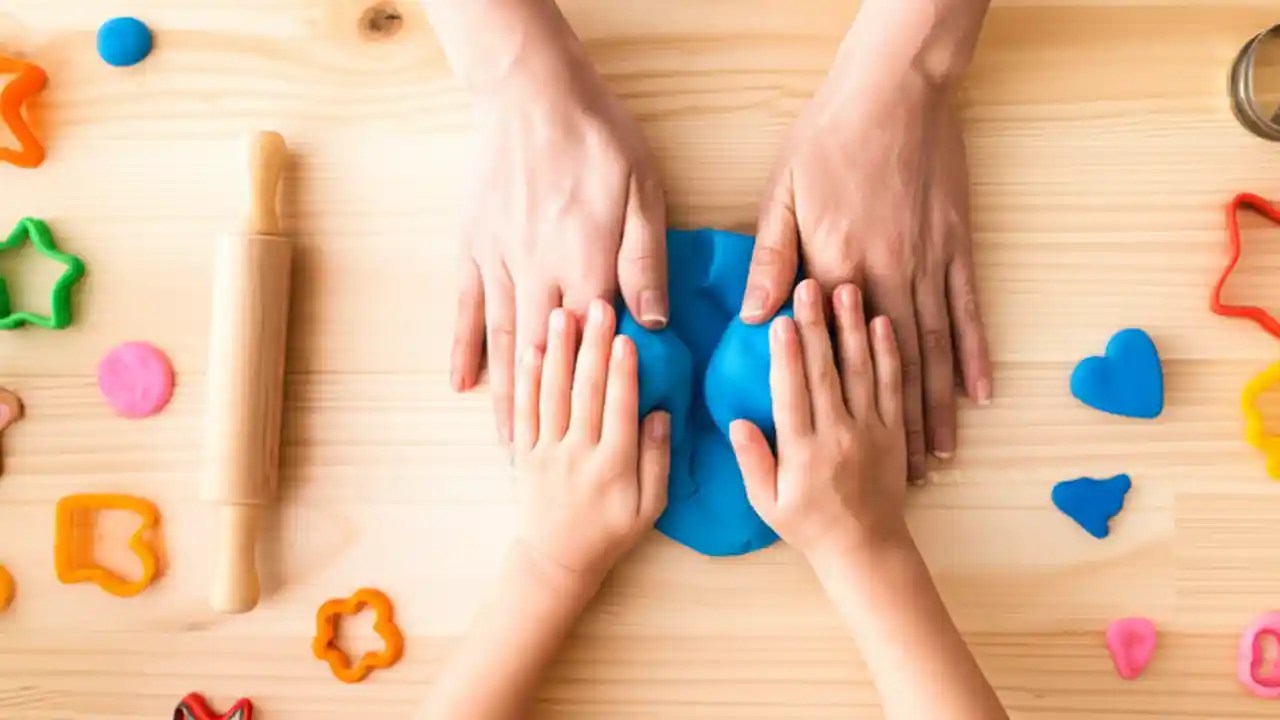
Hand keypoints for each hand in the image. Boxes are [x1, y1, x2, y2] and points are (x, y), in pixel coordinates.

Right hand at [450, 30, 668, 444]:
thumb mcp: (642, 194)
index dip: (599, 396)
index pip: (598, 346)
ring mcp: (499, 267)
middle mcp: (539, 278)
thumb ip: (645, 262)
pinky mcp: (472, 251)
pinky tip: (459, 385)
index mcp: (587, 268)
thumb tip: (652, 326)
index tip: (604, 440)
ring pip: (504, 345)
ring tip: (507, 446)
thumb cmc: (597, 139)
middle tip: (547, 469)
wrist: (529, 94)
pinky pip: (465, 311)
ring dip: (506, 400)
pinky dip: (463, 350)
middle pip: (545, 362)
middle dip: (547, 419)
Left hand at [513, 300, 670, 589]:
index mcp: (613, 466)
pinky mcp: (523, 454)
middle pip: (585, 392)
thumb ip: (657, 460)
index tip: (627, 336)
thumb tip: (660, 414)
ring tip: (562, 314)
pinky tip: (532, 351)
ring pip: (551, 394)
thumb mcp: (650, 507)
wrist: (557, 560)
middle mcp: (578, 455)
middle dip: (592, 346)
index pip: (619, 408)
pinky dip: (526, 380)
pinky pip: (523, 412)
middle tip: (598, 306)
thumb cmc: (611, 532)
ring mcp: (546, 452)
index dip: (623, 371)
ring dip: (557, 352)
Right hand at [730, 279, 908, 565]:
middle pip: (826, 372)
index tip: (779, 320)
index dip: (786, 355)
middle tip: (808, 285)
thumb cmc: (808, 525)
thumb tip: (736, 422)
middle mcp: (838, 436)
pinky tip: (881, 323)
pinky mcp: (893, 431)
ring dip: (853, 328)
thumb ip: (751, 462)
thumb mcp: (766, 502)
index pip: (792, 394)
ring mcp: (870, 431)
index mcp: (802, 452)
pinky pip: (893, 386)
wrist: (866, 549)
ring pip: (861, 371)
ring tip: (846, 289)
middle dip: (816, 326)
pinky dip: (888, 353)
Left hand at [741, 63, 990, 480]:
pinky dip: (975, 355)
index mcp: (838, 272)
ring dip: (939, 407)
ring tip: (943, 454)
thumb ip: (770, 261)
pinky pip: (968, 312)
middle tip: (907, 480)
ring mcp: (929, 267)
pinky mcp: (957, 248)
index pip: (840, 360)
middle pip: (895, 370)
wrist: (893, 93)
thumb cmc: (828, 142)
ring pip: (935, 351)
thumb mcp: (781, 198)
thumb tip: (754, 318)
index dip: (847, 412)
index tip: (848, 457)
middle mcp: (888, 280)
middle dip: (901, 430)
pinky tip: (981, 393)